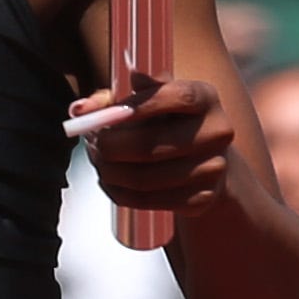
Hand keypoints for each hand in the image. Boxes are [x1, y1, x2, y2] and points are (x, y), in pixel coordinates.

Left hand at [78, 75, 235, 219]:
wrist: (203, 159)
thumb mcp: (146, 100)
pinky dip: (120, 193)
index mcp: (206, 97)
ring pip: (145, 177)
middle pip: (152, 144)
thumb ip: (114, 98)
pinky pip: (149, 201)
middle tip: (91, 143)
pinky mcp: (203, 199)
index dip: (141, 105)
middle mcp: (217, 131)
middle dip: (110, 146)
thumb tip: (80, 109)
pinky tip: (110, 181)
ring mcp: (214, 168)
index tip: (110, 113)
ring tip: (98, 162)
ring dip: (109, 171)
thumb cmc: (166, 122)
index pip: (179, 97)